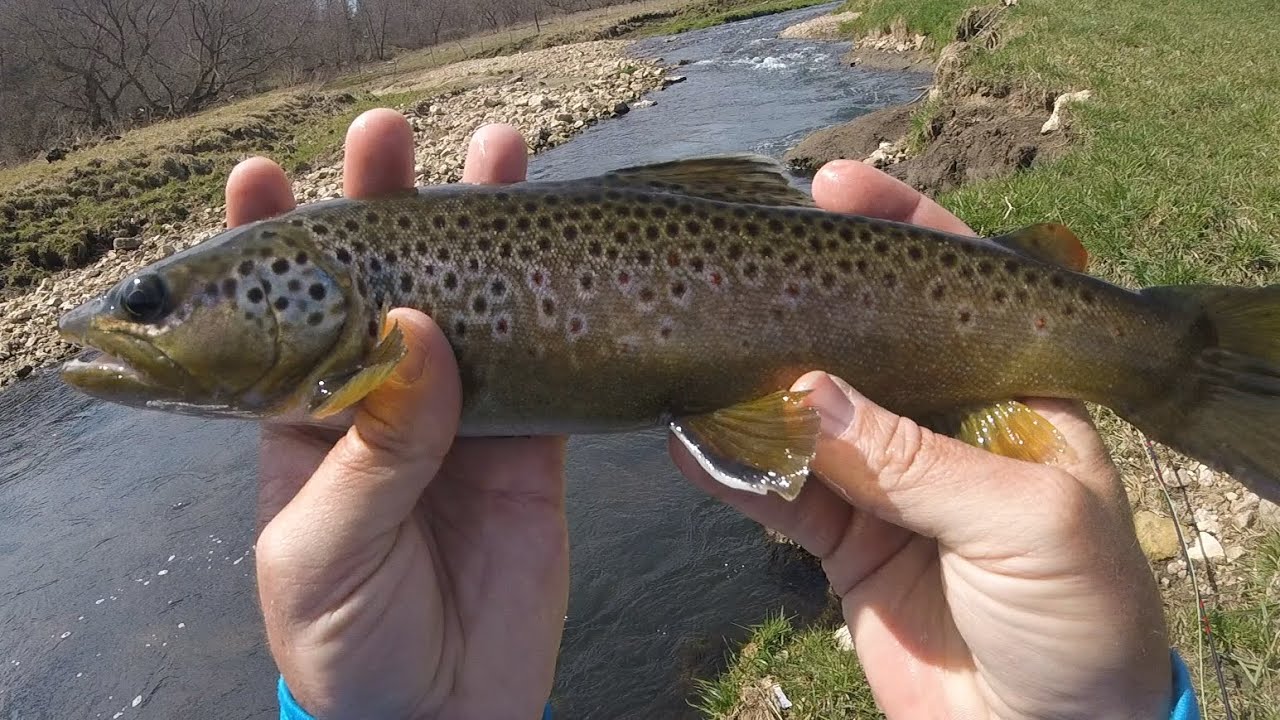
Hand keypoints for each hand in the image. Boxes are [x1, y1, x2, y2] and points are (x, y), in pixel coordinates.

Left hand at [229, 112, 568, 719]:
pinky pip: (540, 362)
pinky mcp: (528, 445)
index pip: (277, 320)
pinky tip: (557, 246)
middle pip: (378, 289)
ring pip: (468, 308)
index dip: (270, 245)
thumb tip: (419, 333)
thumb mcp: (326, 552)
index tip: (271, 177)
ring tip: (496, 152)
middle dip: (383, 209)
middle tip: (390, 139)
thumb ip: (373, 449)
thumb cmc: (344, 642)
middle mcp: (378, 407)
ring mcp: (457, 421)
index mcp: (301, 425)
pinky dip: (551, 306)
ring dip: (479, 232)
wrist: (438, 716)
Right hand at [675, 162, 1172, 717]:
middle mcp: (945, 422)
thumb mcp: (1027, 525)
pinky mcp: (842, 537)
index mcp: (1015, 394)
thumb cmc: (1082, 621)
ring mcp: (886, 479)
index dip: (900, 230)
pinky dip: (733, 469)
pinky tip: (689, 441)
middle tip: (741, 264)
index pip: (959, 286)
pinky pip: (776, 489)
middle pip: (864, 341)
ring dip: (754, 391)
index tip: (834, 189)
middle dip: (806, 305)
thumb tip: (809, 394)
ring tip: (698, 352)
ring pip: (806, 414)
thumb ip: (917, 460)